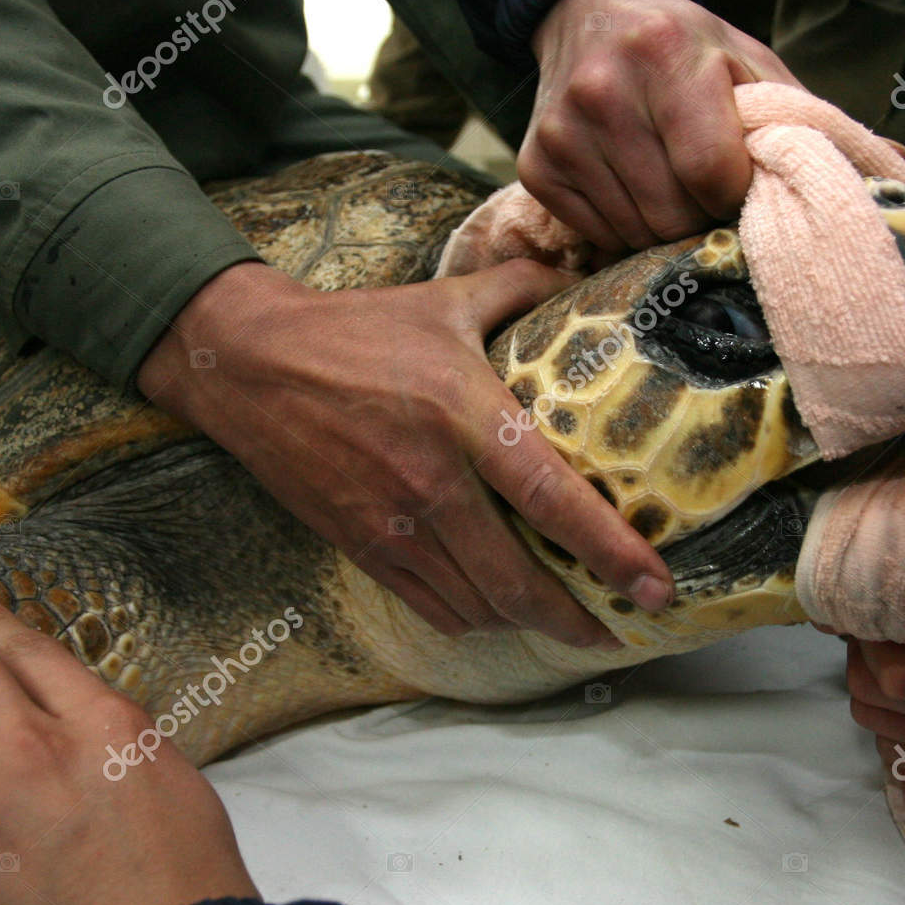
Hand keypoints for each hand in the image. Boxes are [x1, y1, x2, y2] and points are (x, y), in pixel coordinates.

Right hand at [137, 259, 673, 646]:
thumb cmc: (356, 330)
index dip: (610, 552)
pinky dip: (473, 618)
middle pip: (517, 582)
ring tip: (564, 617)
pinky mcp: (361, 547)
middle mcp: (430, 482)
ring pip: (476, 605)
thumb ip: (521, 288)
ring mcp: (392, 525)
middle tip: (617, 629)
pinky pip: (431, 607)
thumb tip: (579, 275)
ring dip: (526, 621)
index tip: (655, 587)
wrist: (250, 364)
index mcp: (463, 415)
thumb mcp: (444, 298)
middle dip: (576, 620)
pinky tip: (496, 607)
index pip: (552, 498)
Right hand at [522, 0, 799, 253]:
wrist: (590, 14)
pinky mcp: (536, 167)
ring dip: (664, 229)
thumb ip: (787, 117)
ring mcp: (562, 134)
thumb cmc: (684, 47)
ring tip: (673, 192)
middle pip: (670, 213)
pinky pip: (599, 236)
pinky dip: (626, 229)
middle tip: (708, 197)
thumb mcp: (744, 59)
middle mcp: (602, 92)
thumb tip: (836, 177)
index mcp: (664, 54)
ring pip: (635, 234)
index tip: (739, 188)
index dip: (734, 196)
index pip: (709, 169)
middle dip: (701, 220)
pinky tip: (634, 192)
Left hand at [844, 548, 904, 794]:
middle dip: (864, 666)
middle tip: (880, 643)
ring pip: (879, 729)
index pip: (898, 677)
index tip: (874, 622)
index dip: (870, 646)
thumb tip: (826, 618)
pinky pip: (902, 758)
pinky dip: (898, 729)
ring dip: (879, 697)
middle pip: (876, 701)